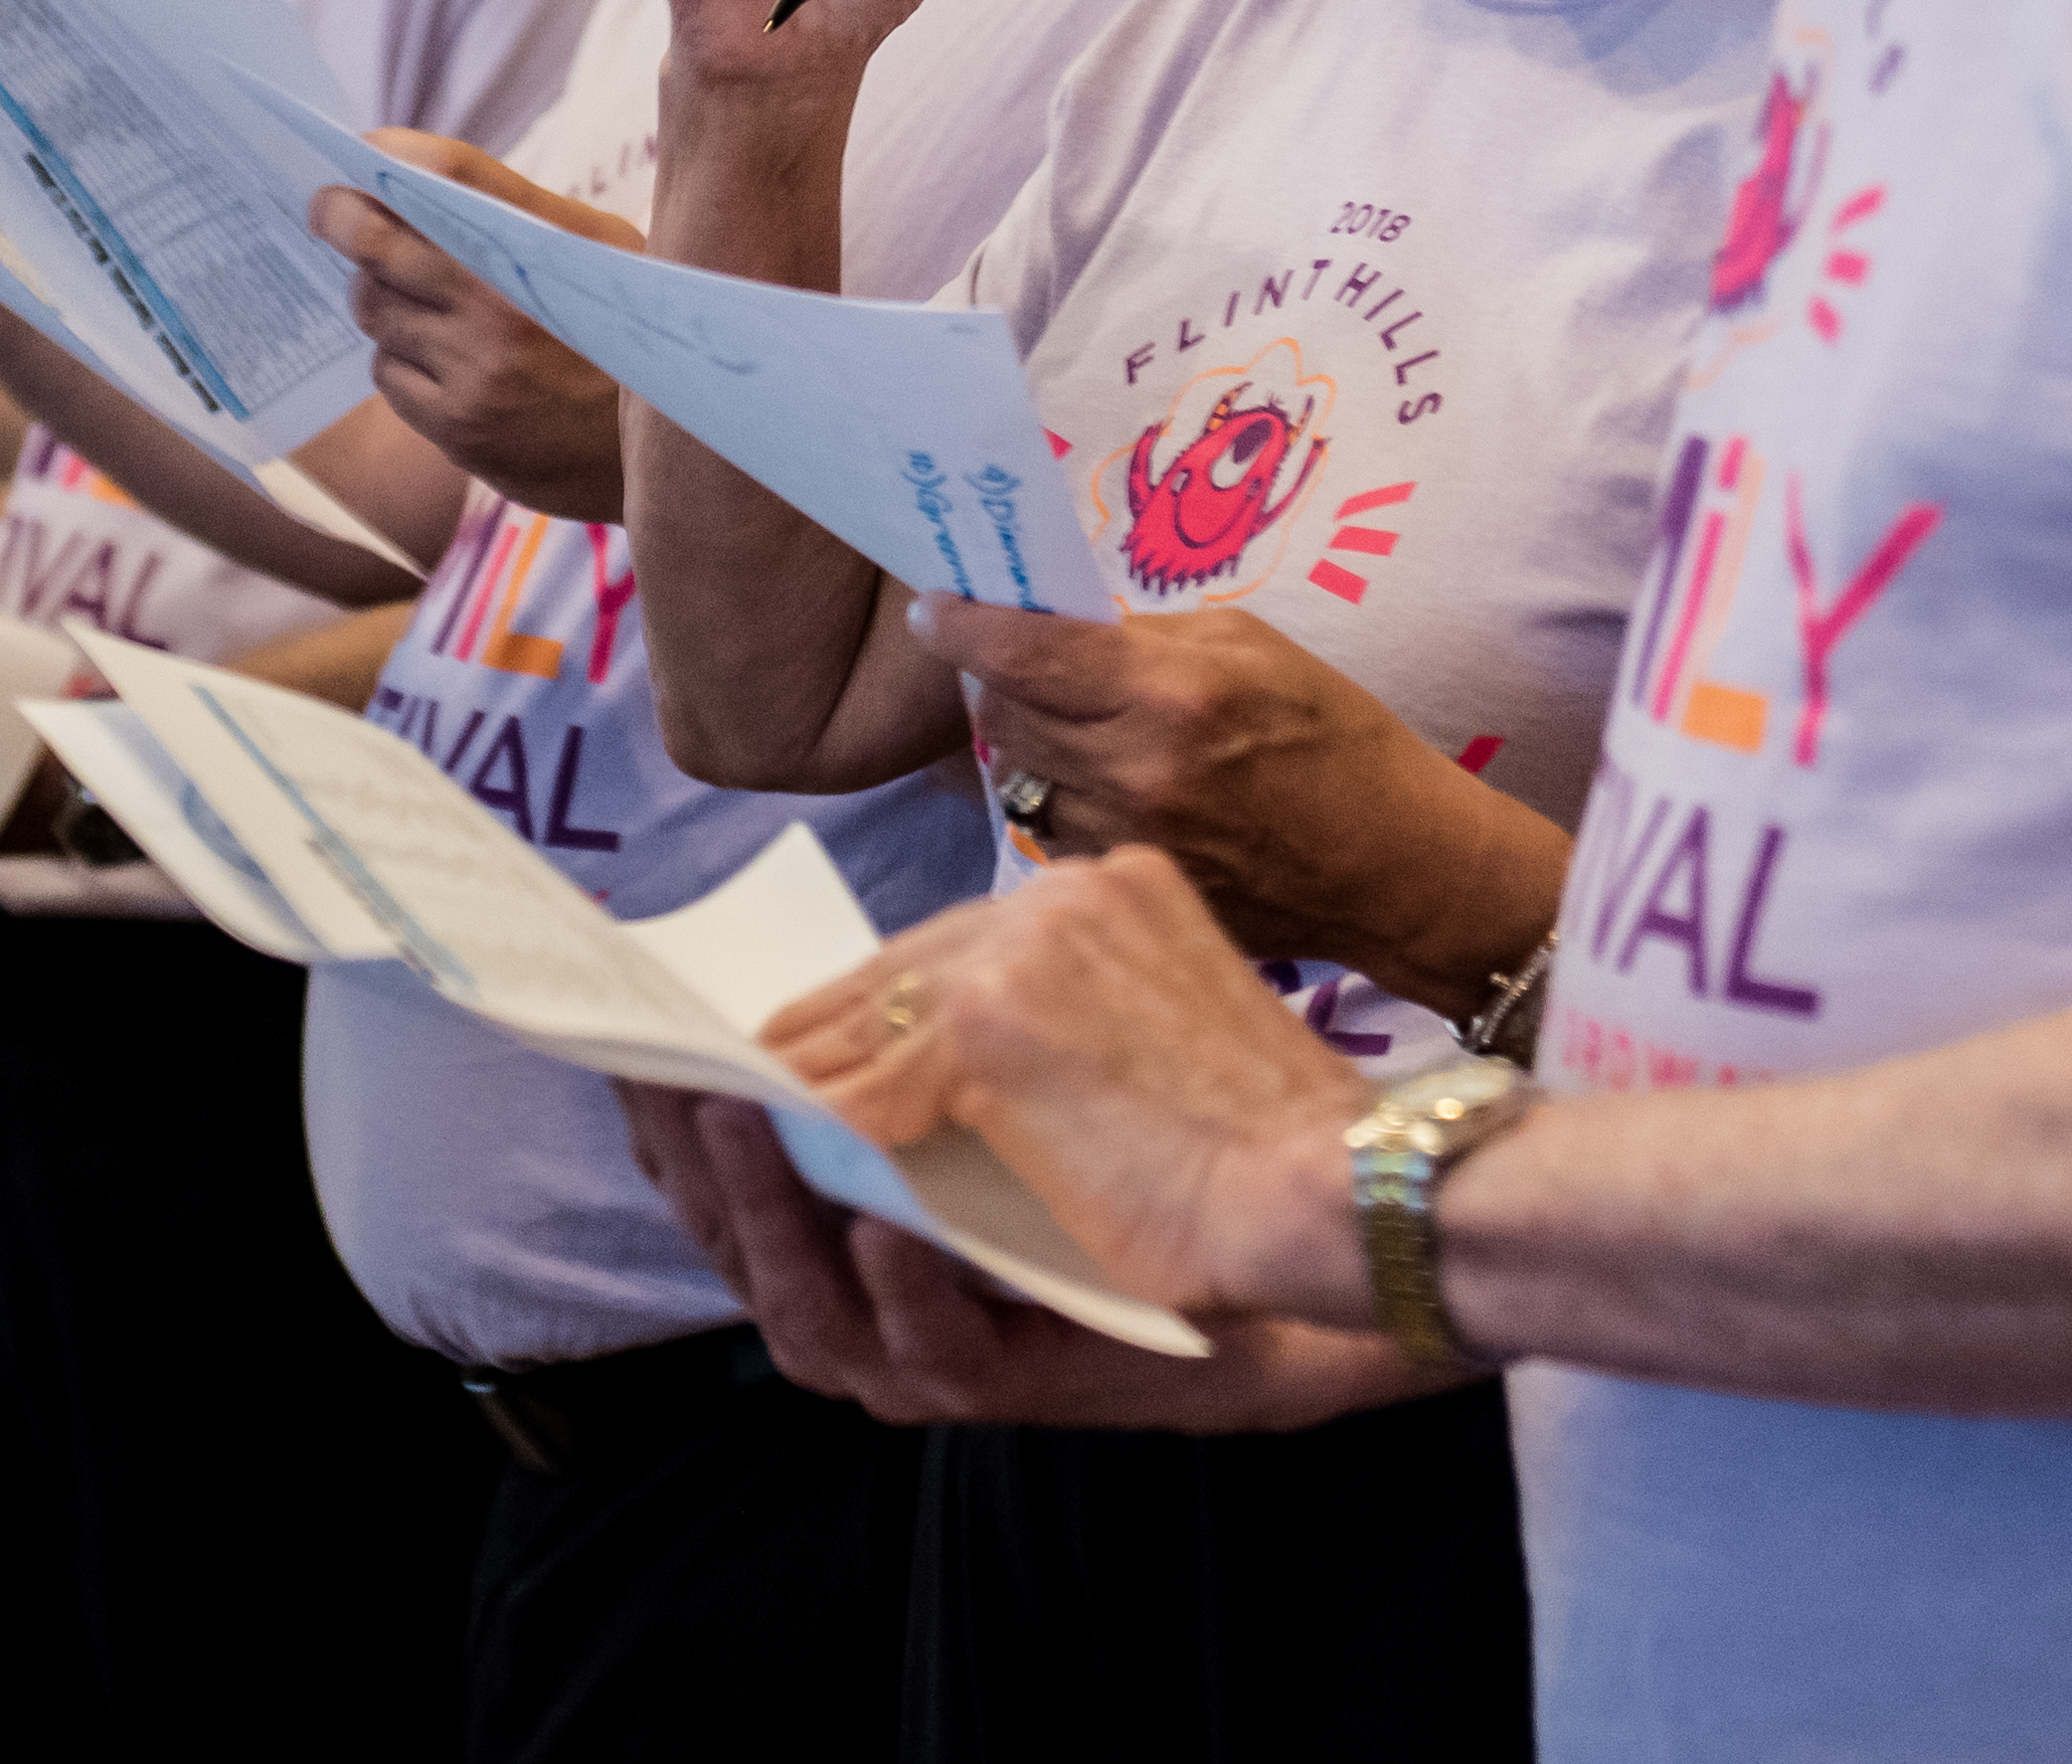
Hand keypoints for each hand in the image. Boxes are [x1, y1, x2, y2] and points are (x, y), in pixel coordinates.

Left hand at [308, 133, 641, 515]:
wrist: (674, 452)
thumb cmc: (627, 335)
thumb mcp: (599, 252)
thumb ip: (515, 212)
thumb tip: (412, 170)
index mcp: (550, 244)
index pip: (448, 175)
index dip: (390, 155)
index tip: (357, 149)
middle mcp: (506, 301)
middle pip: (382, 241)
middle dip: (340, 219)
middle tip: (324, 209)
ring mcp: (478, 368)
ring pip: (376, 312)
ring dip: (378, 298)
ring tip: (405, 298)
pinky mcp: (461, 427)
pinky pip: (390, 376)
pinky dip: (400, 361)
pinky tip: (436, 362)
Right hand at [612, 1082, 1441, 1429]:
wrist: (1299, 1227)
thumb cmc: (1149, 1135)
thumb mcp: (1019, 1050)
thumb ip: (915, 1032)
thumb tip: (827, 976)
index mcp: (857, 1211)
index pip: (732, 1168)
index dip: (669, 1108)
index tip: (622, 1031)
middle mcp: (878, 1293)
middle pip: (744, 1239)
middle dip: (692, 1155)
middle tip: (656, 1072)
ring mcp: (940, 1347)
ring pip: (808, 1305)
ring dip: (765, 1209)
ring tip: (736, 1115)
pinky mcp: (1015, 1385)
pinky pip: (936, 1344)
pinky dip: (901, 1285)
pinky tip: (881, 1221)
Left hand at [761, 850, 1369, 1325]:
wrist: (1330, 1188)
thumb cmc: (1275, 1149)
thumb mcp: (1172, 1035)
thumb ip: (1078, 1016)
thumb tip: (971, 1063)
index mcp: (1114, 884)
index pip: (963, 938)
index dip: (891, 1001)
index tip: (836, 1044)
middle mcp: (1063, 893)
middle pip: (899, 966)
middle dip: (828, 1033)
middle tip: (755, 1081)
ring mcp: (1020, 951)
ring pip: (869, 1024)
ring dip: (800, 1082)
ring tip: (741, 1126)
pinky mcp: (984, 1030)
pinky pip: (863, 1091)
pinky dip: (810, 1132)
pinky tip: (777, 1167)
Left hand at [923, 597, 1560, 1016]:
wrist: (1395, 866)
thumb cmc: (1338, 737)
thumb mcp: (1252, 648)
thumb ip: (1144, 639)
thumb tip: (1058, 633)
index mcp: (1169, 693)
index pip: (1023, 653)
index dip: (963, 626)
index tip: (932, 611)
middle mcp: (1134, 772)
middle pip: (1003, 718)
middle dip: (1000, 683)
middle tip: (1025, 667)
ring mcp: (1127, 843)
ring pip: (1019, 783)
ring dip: (1032, 750)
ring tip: (1084, 735)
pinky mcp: (1130, 891)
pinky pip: (1055, 837)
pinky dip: (1067, 806)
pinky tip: (1116, 793)